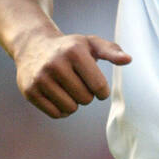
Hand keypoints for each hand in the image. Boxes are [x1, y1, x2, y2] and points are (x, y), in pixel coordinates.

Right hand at [15, 29, 131, 117]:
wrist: (32, 45)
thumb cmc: (69, 47)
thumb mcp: (90, 44)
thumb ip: (112, 51)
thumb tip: (128, 60)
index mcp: (74, 51)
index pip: (99, 87)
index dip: (102, 91)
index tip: (96, 85)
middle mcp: (55, 64)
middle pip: (85, 99)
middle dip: (86, 94)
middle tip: (77, 83)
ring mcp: (40, 78)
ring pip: (70, 108)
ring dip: (73, 103)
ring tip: (67, 88)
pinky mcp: (29, 91)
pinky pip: (55, 114)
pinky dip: (61, 109)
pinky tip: (57, 95)